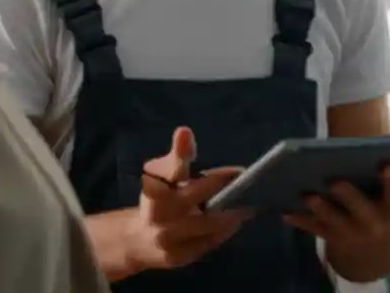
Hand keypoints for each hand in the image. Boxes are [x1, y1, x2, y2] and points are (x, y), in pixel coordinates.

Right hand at [122, 127, 250, 273]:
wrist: (138, 241)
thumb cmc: (160, 201)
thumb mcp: (162, 176)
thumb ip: (178, 156)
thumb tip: (184, 132)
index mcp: (153, 186)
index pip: (167, 167)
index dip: (179, 151)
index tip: (185, 134)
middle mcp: (157, 211)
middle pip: (194, 193)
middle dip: (220, 183)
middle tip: (243, 175)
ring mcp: (167, 236)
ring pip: (207, 222)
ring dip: (231, 211)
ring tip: (251, 200)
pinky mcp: (178, 256)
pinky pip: (209, 241)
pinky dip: (225, 230)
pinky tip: (237, 220)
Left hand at [283, 165, 389, 280]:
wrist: (380, 254)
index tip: (387, 165)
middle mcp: (372, 224)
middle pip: (359, 208)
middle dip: (347, 195)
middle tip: (334, 180)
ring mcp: (350, 233)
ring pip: (332, 220)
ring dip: (319, 208)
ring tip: (307, 194)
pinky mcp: (331, 237)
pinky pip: (313, 229)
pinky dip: (299, 220)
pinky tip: (285, 210)